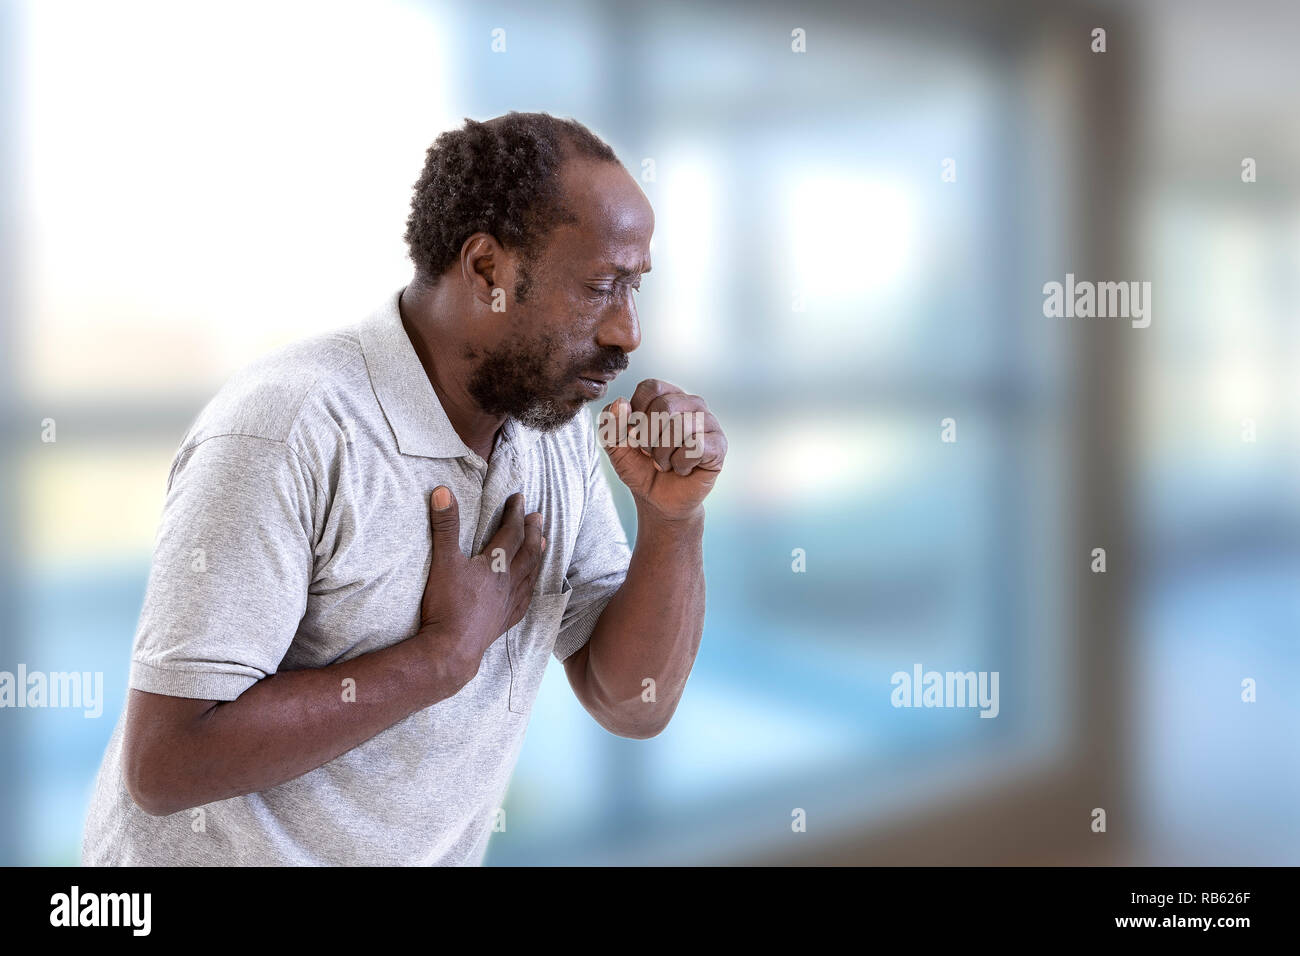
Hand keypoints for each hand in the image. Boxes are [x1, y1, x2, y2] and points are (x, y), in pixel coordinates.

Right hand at [417, 488, 544, 685]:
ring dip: (537, 556)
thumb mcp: (443, 560)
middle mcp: (508, 582)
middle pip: (527, 551)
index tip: (519, 498)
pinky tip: (530, 587)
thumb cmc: (447, 604)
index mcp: (495, 564)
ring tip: (544, 544)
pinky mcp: (505, 621)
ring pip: (530, 574)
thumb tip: (442, 491)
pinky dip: (530, 588)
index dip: (515, 513)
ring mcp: (509, 603)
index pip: (511, 532)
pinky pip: (525, 600)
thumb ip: (445, 526)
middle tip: (538, 516)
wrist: (452, 649)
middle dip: (532, 531)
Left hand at [597, 379, 726, 521]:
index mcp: (668, 395)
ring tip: (664, 463)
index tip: (634, 436)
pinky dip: (680, 464)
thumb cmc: (640, 468)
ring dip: (663, 454)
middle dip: (649, 438)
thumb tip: (621, 403)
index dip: (636, 415)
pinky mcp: (718, 445)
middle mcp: (692, 403)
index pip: (650, 388)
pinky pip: (696, 446)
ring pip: (681, 426)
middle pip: (665, 406)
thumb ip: (611, 423)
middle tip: (650, 454)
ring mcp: (709, 423)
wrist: (658, 500)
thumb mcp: (615, 446)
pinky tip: (681, 469)